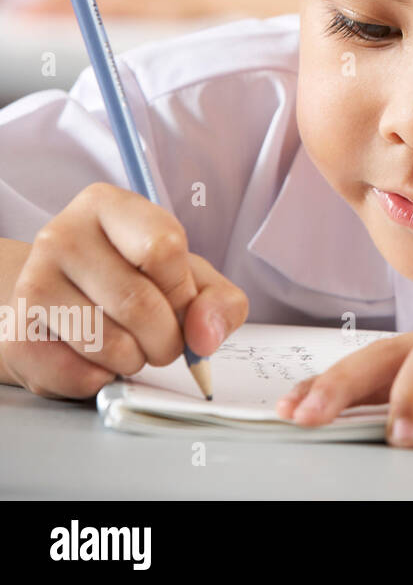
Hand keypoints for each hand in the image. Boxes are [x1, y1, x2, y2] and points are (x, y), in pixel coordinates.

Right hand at [0, 182, 248, 397]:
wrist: (64, 301)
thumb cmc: (136, 281)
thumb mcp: (191, 277)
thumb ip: (219, 301)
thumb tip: (205, 336)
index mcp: (110, 206)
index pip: (163, 248)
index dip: (183, 292)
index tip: (182, 305)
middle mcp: (62, 235)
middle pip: (138, 303)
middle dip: (167, 339)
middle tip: (164, 342)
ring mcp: (32, 283)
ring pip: (109, 343)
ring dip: (136, 360)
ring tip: (130, 346)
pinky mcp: (16, 334)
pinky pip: (79, 374)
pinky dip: (103, 378)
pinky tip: (97, 358)